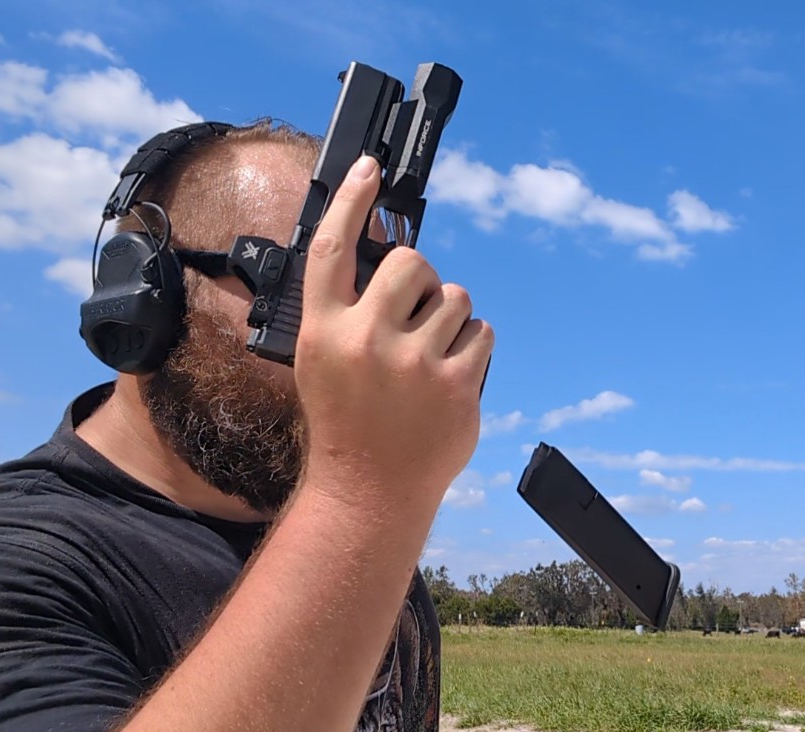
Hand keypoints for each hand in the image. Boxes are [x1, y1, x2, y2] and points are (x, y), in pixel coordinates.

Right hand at [294, 155, 493, 501]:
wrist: (371, 490)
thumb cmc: (348, 420)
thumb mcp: (323, 360)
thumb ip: (346, 310)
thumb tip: (384, 256)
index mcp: (324, 331)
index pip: (333, 248)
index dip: (352, 202)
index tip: (369, 168)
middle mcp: (367, 341)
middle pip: (410, 262)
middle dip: (418, 279)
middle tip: (411, 315)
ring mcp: (415, 364)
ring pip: (454, 296)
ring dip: (448, 317)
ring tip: (428, 356)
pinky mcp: (457, 386)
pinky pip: (481, 332)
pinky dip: (471, 346)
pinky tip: (450, 375)